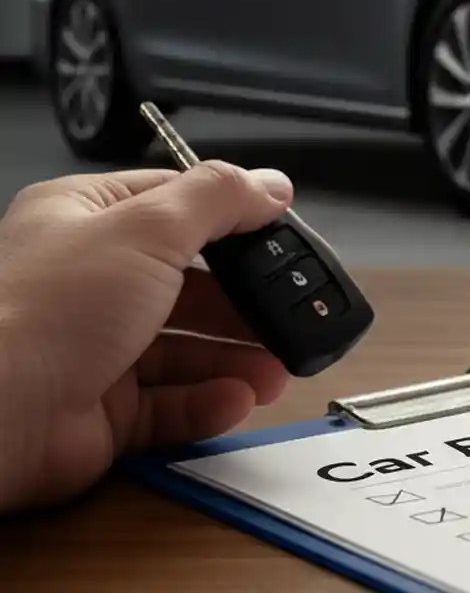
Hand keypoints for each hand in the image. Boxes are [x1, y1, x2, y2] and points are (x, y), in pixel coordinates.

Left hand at [0, 163, 294, 512]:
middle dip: (245, 305)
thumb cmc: (51, 307)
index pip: (172, 206)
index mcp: (85, 220)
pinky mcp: (103, 412)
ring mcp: (95, 349)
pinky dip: (208, 403)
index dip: (231, 219)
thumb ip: (219, 200)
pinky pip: (170, 405)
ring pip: (186, 351)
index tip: (283, 236)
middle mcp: (88, 282)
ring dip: (237, 360)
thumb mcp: (149, 228)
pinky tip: (236, 400)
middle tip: (292, 314)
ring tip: (277, 372)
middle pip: (190, 286)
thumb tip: (273, 184)